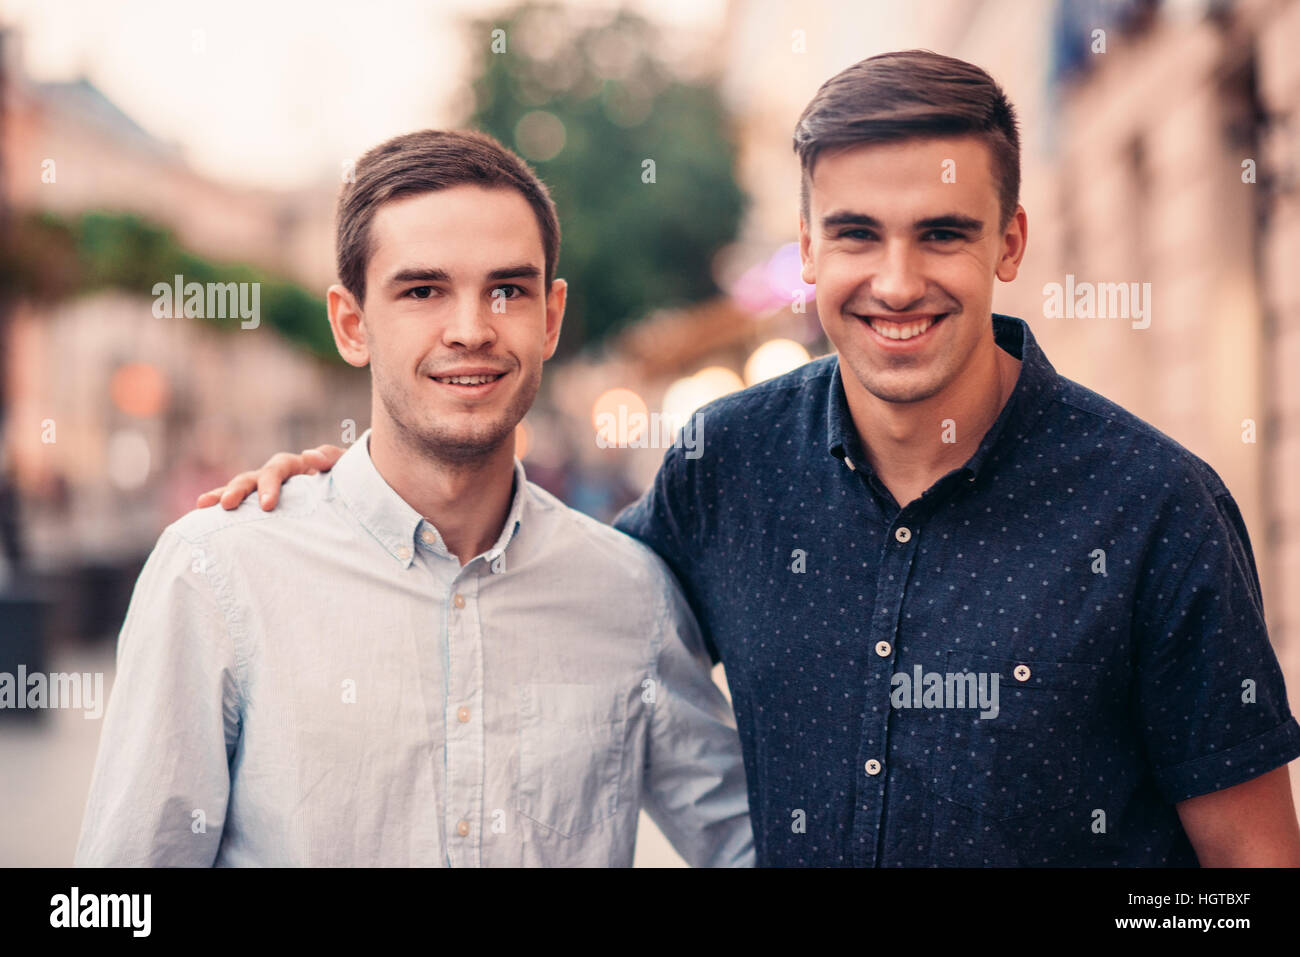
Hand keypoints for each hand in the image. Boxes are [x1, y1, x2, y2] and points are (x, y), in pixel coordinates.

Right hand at [195, 446, 345, 510]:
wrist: (350, 503)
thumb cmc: (348, 486)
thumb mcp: (348, 472)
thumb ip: (334, 459)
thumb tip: (310, 454)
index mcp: (297, 466)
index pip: (278, 469)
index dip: (270, 484)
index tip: (267, 505)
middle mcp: (277, 476)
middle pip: (252, 477)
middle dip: (239, 490)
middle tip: (228, 505)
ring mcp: (266, 491)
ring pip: (241, 489)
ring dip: (223, 494)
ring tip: (204, 505)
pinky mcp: (261, 508)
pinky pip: (241, 508)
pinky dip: (223, 507)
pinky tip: (203, 515)